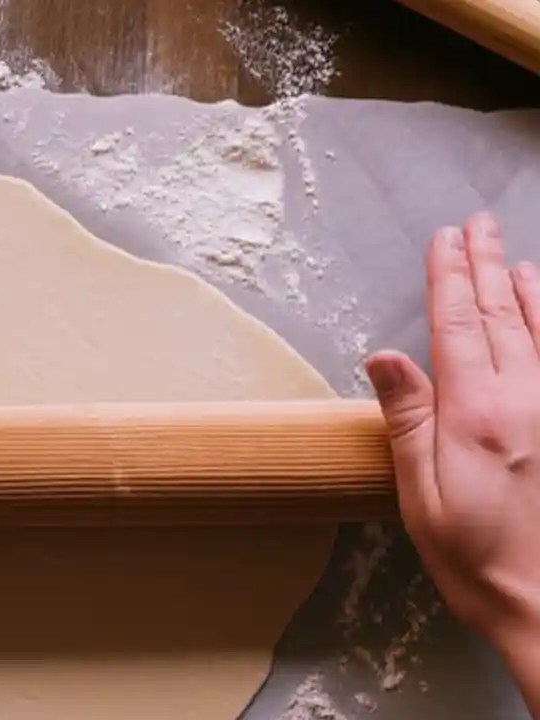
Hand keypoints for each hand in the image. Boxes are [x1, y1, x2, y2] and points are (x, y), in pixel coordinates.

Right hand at [368, 213, 539, 682]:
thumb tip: (385, 356)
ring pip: (538, 333)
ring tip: (510, 256)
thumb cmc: (475, 560)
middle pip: (499, 317)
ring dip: (522, 290)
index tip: (443, 239)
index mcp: (476, 414)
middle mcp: (524, 401)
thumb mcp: (421, 496)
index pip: (457, 326)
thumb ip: (408, 419)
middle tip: (475, 225)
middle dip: (483, 267)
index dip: (448, 277)